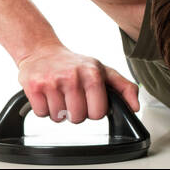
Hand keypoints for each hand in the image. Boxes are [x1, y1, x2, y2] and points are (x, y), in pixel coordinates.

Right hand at [16, 45, 139, 123]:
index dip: (94, 111)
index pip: (98, 113)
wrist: (42, 51)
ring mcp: (52, 82)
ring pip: (58, 118)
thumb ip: (125, 88)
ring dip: (59, 111)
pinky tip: (48, 94)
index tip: (90, 100)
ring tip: (60, 94)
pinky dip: (44, 109)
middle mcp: (73, 76)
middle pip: (78, 118)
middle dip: (76, 112)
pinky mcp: (33, 87)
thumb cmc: (76, 64)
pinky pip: (41, 114)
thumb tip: (135, 107)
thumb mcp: (104, 71)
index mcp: (93, 73)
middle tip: (73, 97)